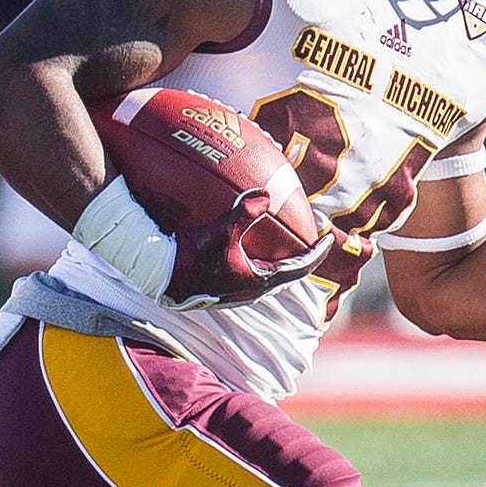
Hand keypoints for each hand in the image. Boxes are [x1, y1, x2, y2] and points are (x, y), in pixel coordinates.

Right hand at [163, 190, 335, 311]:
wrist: (157, 277)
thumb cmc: (190, 257)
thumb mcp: (219, 232)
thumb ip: (245, 212)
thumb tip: (266, 193)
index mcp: (258, 281)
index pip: (299, 268)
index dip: (316, 253)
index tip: (328, 238)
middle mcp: (248, 292)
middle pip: (284, 276)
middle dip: (298, 259)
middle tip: (306, 242)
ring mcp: (232, 294)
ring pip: (264, 279)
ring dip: (275, 263)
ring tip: (278, 247)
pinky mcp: (217, 291)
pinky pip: (245, 276)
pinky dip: (253, 263)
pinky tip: (242, 250)